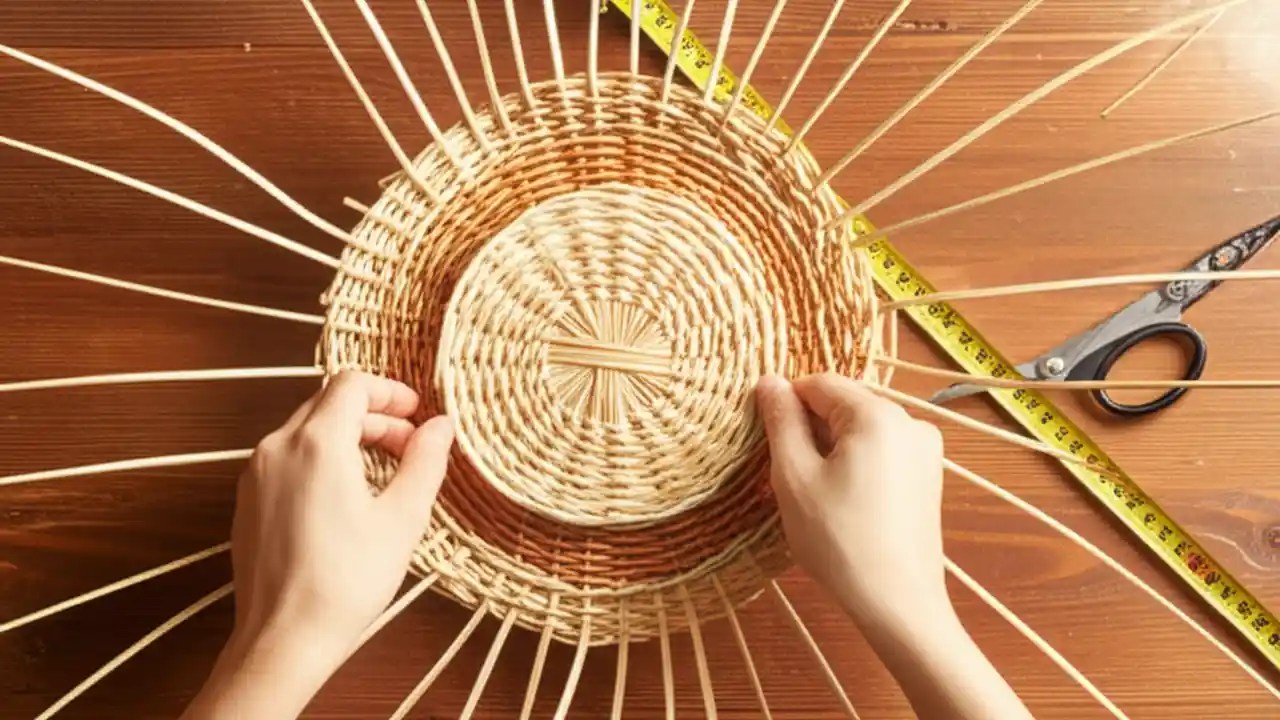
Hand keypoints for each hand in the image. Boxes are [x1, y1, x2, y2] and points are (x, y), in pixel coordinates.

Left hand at [183, 371, 453, 719]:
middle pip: (328, 404)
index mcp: (317, 443)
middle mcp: (277, 448)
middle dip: (374, 417)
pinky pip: (287, 458)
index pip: (352, 384)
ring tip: (382, 475)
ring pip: (306, 430)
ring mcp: (256, 474)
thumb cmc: (346, 582)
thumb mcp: (402, 518)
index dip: (390, 392)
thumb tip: (441, 426)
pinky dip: (321, 459)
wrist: (284, 640)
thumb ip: (425, 462)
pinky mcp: (247, 501)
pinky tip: (346, 498)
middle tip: (410, 449)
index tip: (416, 415)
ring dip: (347, 437)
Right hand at [757, 374, 1033, 719]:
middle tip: (789, 473)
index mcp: (877, 414)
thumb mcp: (795, 477)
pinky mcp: (928, 475)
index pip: (819, 383)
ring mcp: (925, 449)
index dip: (785, 404)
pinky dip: (856, 463)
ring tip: (815, 493)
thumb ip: (781, 422)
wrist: (898, 603)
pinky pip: (881, 450)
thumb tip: (768, 381)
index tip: (765, 439)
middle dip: (810, 428)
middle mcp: (910, 421)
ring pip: (861, 428)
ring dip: (831, 447)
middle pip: (843, 403)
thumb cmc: (838, 540)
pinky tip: (843, 501)